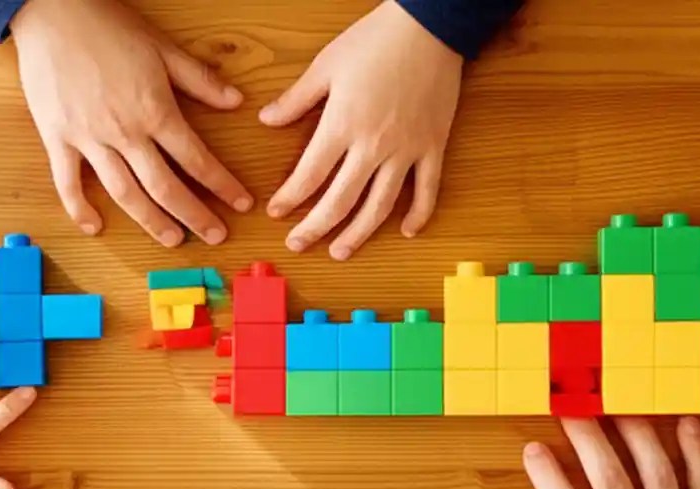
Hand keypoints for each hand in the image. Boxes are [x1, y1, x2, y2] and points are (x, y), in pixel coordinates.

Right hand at [11, 0, 252, 246]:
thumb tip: (235, 102)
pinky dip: (79, 208)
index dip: (222, 185)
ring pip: (124, 193)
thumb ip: (199, 79)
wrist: (52, 11)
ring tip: (173, 239)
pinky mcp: (57, 138)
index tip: (241, 204)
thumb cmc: (108, 26)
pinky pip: (67, 182)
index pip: (196, 158)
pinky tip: (95, 227)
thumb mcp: (162, 48)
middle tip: (216, 236)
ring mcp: (89, 139)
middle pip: (165, 187)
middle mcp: (124, 132)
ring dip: (151, 221)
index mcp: (154, 110)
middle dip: (195, 215)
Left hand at [261, 1, 460, 260]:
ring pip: (380, 206)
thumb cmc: (375, 40)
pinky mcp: (433, 146)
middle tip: (298, 244)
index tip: (276, 212)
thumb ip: (295, 99)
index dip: (290, 198)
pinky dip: (419, 214)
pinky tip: (406, 231)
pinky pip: (427, 190)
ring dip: (358, 233)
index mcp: (342, 125)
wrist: (430, 25)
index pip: (309, 175)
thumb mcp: (326, 65)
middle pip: (340, 201)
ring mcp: (406, 150)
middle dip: (315, 228)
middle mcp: (373, 146)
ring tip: (340, 251)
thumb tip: (266, 120)